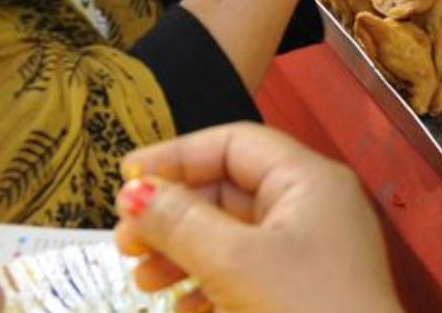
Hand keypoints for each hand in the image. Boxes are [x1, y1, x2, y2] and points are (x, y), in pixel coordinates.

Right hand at [116, 124, 404, 312]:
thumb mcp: (233, 263)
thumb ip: (180, 223)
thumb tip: (135, 191)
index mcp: (309, 181)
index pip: (233, 144)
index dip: (177, 157)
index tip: (127, 178)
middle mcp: (314, 208)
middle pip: (228, 191)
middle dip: (173, 215)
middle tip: (126, 241)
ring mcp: (312, 252)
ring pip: (233, 237)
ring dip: (183, 254)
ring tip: (144, 281)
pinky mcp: (305, 291)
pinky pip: (248, 274)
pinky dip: (209, 284)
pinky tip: (183, 307)